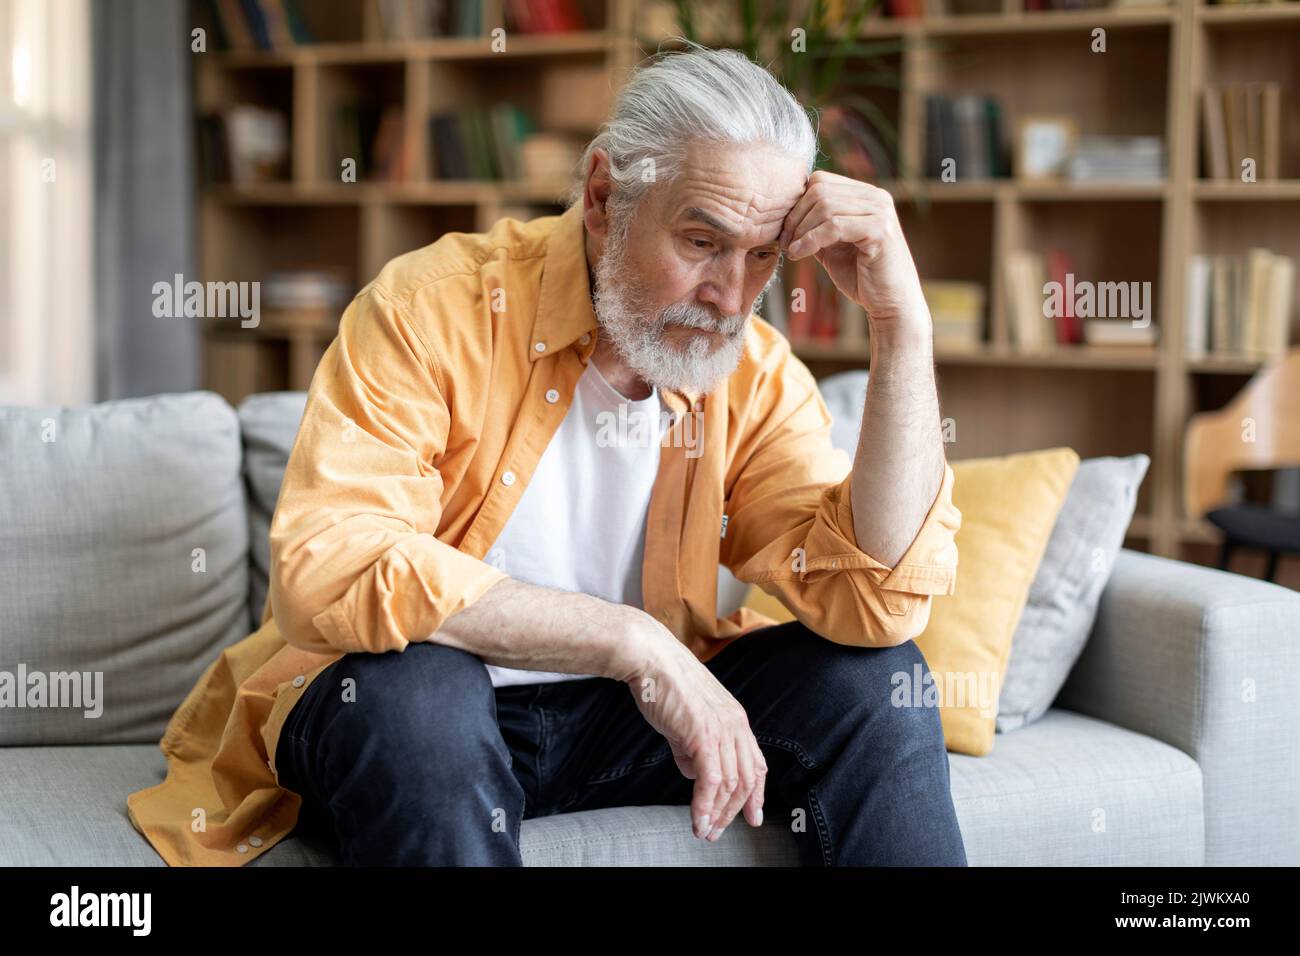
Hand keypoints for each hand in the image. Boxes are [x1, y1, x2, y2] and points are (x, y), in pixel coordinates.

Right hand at [623, 613, 766, 841]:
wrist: (650, 658)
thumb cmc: (663, 684)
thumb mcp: (685, 720)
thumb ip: (691, 747)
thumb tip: (693, 772)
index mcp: (735, 719)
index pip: (755, 763)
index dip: (756, 794)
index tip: (753, 817)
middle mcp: (735, 725)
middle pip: (745, 780)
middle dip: (733, 812)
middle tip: (717, 833)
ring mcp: (721, 730)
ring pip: (730, 785)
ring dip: (718, 814)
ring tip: (704, 832)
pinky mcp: (703, 735)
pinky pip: (710, 782)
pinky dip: (705, 806)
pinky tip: (697, 820)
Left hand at [779, 170, 929, 333]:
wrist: (890, 303)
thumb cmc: (861, 277)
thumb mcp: (832, 246)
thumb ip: (816, 226)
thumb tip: (786, 214)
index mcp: (866, 195)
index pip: (820, 181)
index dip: (797, 204)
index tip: (785, 232)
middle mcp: (876, 197)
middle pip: (820, 191)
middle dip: (795, 217)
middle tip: (784, 242)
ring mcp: (880, 211)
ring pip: (825, 207)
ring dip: (801, 230)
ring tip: (790, 251)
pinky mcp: (880, 230)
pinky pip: (834, 227)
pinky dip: (811, 240)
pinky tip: (798, 254)